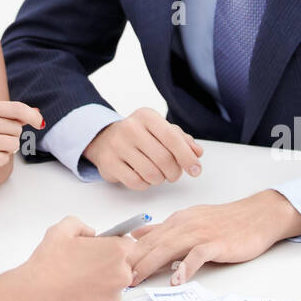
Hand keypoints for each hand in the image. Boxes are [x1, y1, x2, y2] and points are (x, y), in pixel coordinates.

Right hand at [17, 216, 134, 300]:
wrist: (36, 296)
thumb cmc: (49, 265)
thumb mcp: (62, 229)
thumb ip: (81, 225)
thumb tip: (89, 233)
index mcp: (116, 251)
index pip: (128, 243)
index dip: (112, 244)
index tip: (101, 247)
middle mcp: (121, 274)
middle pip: (124, 264)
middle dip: (108, 262)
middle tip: (85, 262)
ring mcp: (114, 295)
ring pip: (114, 283)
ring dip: (101, 280)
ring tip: (77, 278)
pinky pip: (104, 299)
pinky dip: (94, 295)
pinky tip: (75, 290)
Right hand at [83, 107, 203, 188]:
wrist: (104, 138)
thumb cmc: (138, 135)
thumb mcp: (160, 130)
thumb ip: (181, 140)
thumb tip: (197, 153)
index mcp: (146, 116)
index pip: (172, 137)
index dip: (187, 156)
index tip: (196, 169)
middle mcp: (130, 128)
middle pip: (163, 159)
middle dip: (174, 172)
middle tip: (174, 174)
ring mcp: (117, 145)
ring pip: (150, 173)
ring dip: (160, 179)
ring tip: (157, 174)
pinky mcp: (108, 163)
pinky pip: (136, 182)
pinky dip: (145, 184)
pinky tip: (143, 176)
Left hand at [127, 190, 300, 286]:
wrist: (257, 215)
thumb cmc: (225, 222)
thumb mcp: (190, 221)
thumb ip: (164, 230)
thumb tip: (137, 235)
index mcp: (177, 221)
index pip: (147, 237)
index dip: (128, 252)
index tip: (112, 266)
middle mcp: (185, 225)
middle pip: (153, 243)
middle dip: (132, 260)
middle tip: (115, 277)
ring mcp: (200, 233)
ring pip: (169, 247)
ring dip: (150, 264)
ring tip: (136, 279)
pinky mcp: (217, 243)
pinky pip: (198, 255)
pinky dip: (187, 267)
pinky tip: (178, 280)